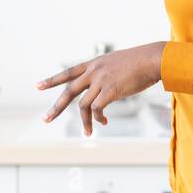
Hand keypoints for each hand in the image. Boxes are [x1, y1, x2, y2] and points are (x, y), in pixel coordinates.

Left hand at [36, 42, 165, 135]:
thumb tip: (107, 88)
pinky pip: (96, 109)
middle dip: (56, 107)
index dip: (52, 80)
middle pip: (68, 91)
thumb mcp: (120, 62)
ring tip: (88, 132)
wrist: (154, 59)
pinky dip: (97, 119)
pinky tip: (103, 122)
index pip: (69, 72)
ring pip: (83, 105)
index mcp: (95, 63)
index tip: (38, 86)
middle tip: (46, 119)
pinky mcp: (109, 91)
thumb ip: (109, 73)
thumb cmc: (143, 61)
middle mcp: (94, 71)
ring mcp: (101, 81)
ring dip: (85, 122)